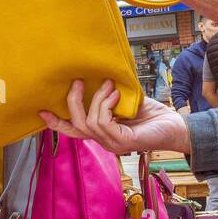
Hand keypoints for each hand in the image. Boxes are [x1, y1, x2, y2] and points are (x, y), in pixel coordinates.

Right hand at [40, 79, 189, 155]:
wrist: (176, 126)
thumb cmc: (153, 115)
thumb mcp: (127, 100)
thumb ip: (110, 95)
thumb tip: (98, 75)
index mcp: (103, 131)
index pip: (74, 130)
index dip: (56, 123)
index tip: (41, 110)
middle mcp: (104, 140)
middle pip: (75, 126)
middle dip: (72, 101)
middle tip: (77, 81)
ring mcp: (112, 144)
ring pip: (89, 122)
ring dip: (97, 99)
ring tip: (109, 85)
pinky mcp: (122, 142)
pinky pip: (102, 122)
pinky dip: (106, 105)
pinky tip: (117, 95)